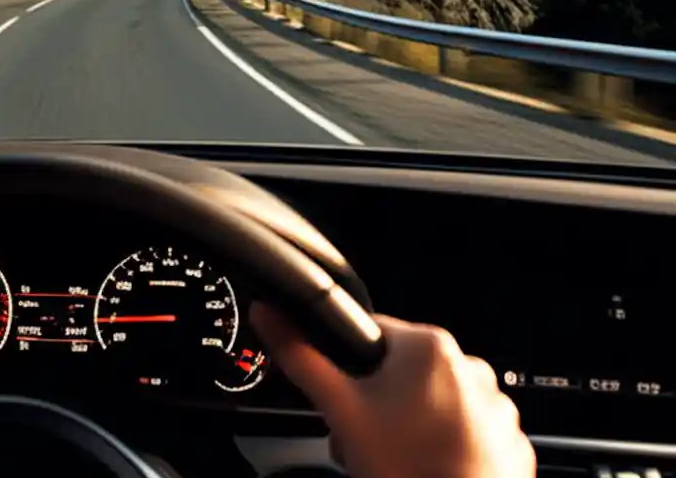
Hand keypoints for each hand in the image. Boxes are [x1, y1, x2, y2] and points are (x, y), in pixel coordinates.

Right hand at [250, 304, 534, 477]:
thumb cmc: (405, 467)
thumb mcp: (341, 410)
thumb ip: (301, 358)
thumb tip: (269, 316)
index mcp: (430, 347)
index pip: (372, 336)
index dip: (349, 369)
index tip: (347, 401)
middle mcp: (473, 369)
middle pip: (402, 376)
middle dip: (377, 406)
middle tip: (366, 441)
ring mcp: (498, 409)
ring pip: (433, 408)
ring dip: (410, 428)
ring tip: (397, 461)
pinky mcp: (509, 443)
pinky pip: (465, 436)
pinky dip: (445, 450)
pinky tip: (426, 468)